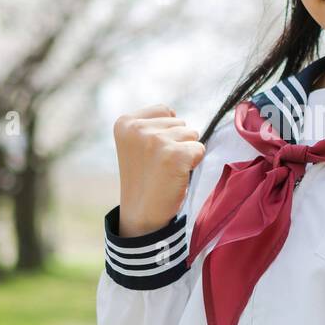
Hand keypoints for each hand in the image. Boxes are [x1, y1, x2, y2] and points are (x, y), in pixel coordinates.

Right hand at [112, 104, 205, 237]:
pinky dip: (194, 163)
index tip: (152, 154)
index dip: (166, 132)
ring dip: (185, 152)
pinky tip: (176, 176)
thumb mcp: (136, 144)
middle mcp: (138, 128)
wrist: (141, 214)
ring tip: (167, 171)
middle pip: (180, 122)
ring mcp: (156, 141)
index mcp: (125, 123)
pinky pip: (200, 149)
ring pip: (191, 134)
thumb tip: (176, 114)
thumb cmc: (144, 178)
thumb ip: (152, 125)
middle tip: (160, 166)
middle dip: (176, 142)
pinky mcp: (175, 155)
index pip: (165, 110)